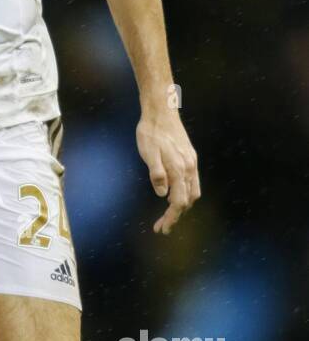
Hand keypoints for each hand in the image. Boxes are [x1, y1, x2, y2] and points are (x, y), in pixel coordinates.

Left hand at [136, 109, 199, 234]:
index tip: (161, 229)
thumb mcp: (148, 153)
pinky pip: (191, 182)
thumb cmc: (151, 132)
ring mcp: (191, 162)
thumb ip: (156, 173)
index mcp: (179, 169)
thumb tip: (162, 194)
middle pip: (187, 200)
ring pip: (192, 192)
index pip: (178, 202)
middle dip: (175, 216)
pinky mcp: (189, 157)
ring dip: (181, 206)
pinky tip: (172, 194)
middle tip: (161, 226)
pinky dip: (184, 194)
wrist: (161, 111)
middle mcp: (189, 168)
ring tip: (167, 214)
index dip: (171, 218)